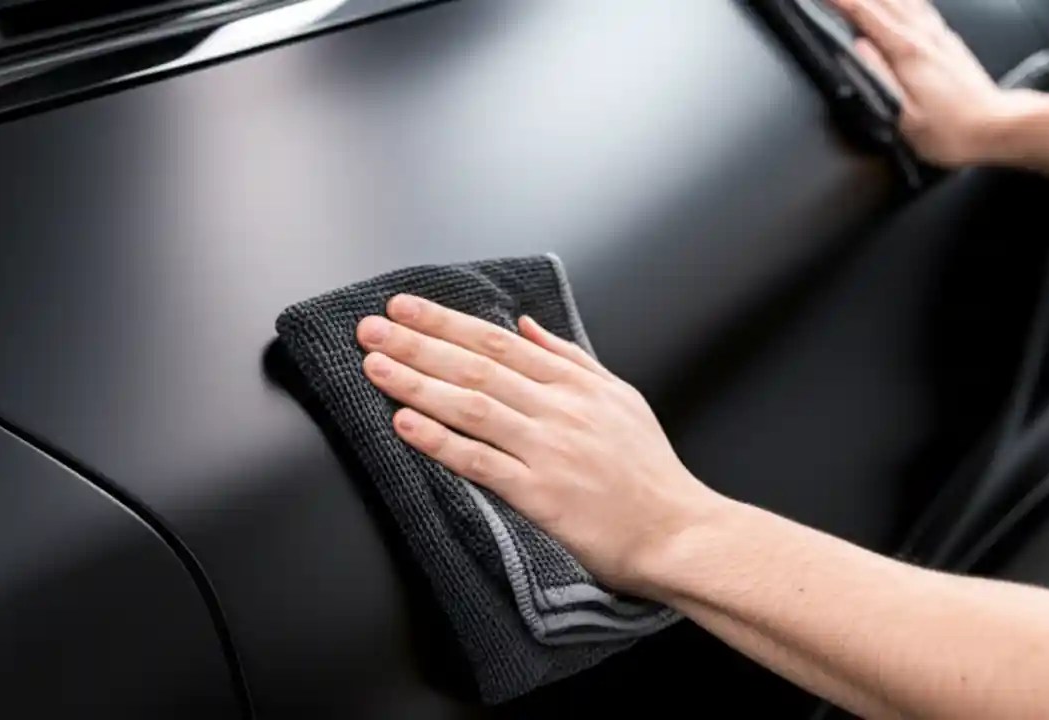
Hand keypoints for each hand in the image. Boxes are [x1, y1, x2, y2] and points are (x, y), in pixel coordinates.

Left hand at [356, 295, 722, 596]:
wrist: (677, 531)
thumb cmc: (649, 472)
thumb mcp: (621, 398)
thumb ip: (571, 359)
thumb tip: (527, 324)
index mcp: (575, 385)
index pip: (497, 341)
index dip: (446, 322)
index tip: (406, 307)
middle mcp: (559, 410)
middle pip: (476, 366)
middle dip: (418, 343)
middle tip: (371, 327)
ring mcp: (548, 451)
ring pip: (472, 406)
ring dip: (417, 383)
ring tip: (375, 366)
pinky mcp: (540, 494)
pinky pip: (480, 462)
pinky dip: (439, 441)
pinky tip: (404, 425)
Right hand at [830, 0, 1034, 166]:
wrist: (997, 127)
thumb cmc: (950, 130)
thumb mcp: (904, 114)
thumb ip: (879, 76)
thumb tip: (857, 48)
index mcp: (908, 53)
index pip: (868, 16)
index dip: (843, 1)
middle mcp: (925, 37)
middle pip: (886, 1)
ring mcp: (940, 37)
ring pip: (906, 1)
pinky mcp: (949, 42)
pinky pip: (922, 8)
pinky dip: (905, 0)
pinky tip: (903, 1)